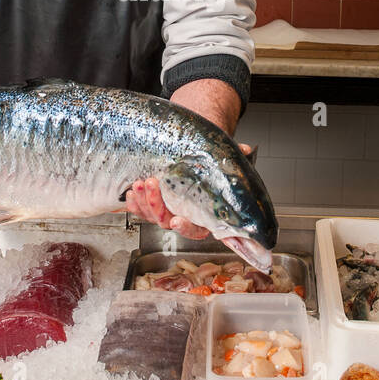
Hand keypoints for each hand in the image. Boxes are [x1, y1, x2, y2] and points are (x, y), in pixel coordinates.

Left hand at [126, 144, 252, 238]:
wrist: (188, 155)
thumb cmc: (204, 164)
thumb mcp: (219, 161)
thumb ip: (231, 159)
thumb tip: (246, 150)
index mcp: (202, 214)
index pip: (195, 229)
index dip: (185, 227)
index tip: (176, 220)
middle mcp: (182, 215)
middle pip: (166, 221)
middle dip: (156, 205)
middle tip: (152, 183)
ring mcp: (164, 211)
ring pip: (151, 215)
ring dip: (143, 201)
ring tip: (139, 183)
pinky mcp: (149, 205)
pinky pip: (139, 210)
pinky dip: (133, 203)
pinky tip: (132, 192)